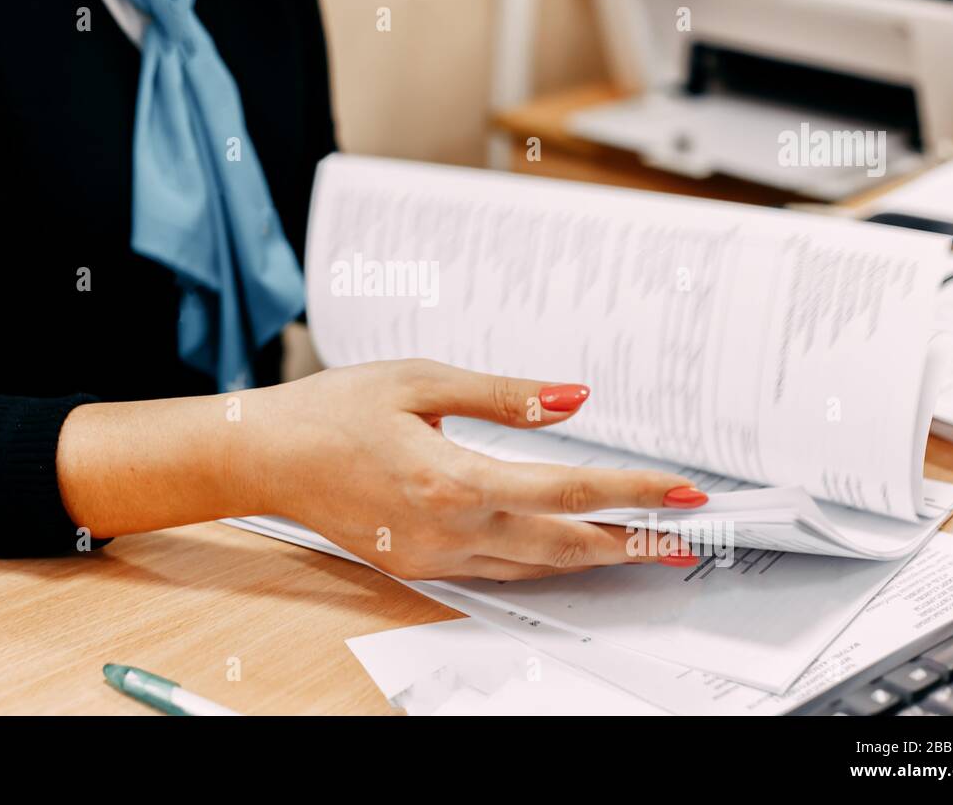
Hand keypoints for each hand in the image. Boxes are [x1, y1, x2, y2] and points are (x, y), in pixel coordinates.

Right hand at [57, 359, 706, 580]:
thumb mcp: (421, 380)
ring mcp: (433, 558)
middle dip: (632, 543)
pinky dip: (545, 565)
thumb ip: (506, 395)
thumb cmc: (334, 410)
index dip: (632, 492)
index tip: (681, 491)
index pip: (566, 491)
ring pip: (535, 569)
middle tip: (686, 539)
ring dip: (594, 559)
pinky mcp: (419, 568)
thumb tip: (577, 400)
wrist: (266, 458)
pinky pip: (499, 573)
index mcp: (451, 478)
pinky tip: (570, 552)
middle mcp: (447, 530)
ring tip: (646, 549)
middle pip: (563, 547)